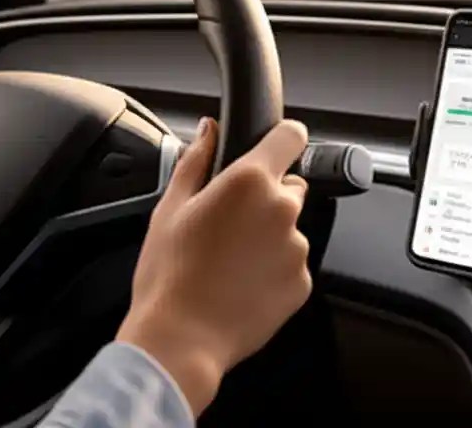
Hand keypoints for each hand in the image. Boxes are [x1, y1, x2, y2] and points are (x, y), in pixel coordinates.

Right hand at [116, 117, 310, 414]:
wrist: (181, 339)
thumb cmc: (169, 275)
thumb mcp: (170, 208)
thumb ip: (196, 161)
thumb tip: (208, 131)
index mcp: (249, 182)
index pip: (291, 137)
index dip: (282, 138)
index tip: (273, 146)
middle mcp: (282, 210)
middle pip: (289, 186)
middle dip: (265, 196)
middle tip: (228, 222)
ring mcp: (296, 249)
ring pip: (289, 228)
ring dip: (268, 236)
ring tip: (228, 260)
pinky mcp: (302, 283)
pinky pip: (291, 264)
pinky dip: (272, 269)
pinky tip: (239, 282)